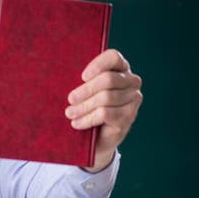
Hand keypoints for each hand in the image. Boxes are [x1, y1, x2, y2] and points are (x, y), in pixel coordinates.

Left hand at [65, 49, 142, 171]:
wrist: (97, 140)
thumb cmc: (89, 109)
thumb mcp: (85, 92)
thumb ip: (84, 81)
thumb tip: (65, 76)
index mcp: (121, 68)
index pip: (114, 57)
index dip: (98, 65)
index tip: (82, 77)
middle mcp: (132, 82)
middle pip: (108, 79)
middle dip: (86, 90)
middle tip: (70, 99)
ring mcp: (133, 100)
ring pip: (106, 98)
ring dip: (84, 106)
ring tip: (70, 113)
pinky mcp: (128, 117)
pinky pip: (105, 114)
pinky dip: (88, 119)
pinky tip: (76, 123)